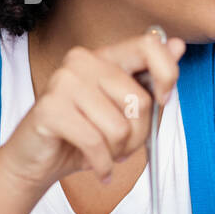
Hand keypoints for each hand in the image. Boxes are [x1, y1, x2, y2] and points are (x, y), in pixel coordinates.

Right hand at [0, 30, 185, 193]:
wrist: (37, 162)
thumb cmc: (84, 134)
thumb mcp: (124, 109)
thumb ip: (151, 78)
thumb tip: (177, 44)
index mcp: (104, 55)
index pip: (149, 45)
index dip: (167, 74)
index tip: (162, 101)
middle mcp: (82, 61)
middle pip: (139, 100)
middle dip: (139, 136)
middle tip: (123, 146)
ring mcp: (63, 81)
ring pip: (119, 126)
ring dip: (118, 152)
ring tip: (106, 155)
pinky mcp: (49, 108)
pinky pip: (95, 142)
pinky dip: (102, 165)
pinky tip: (98, 169)